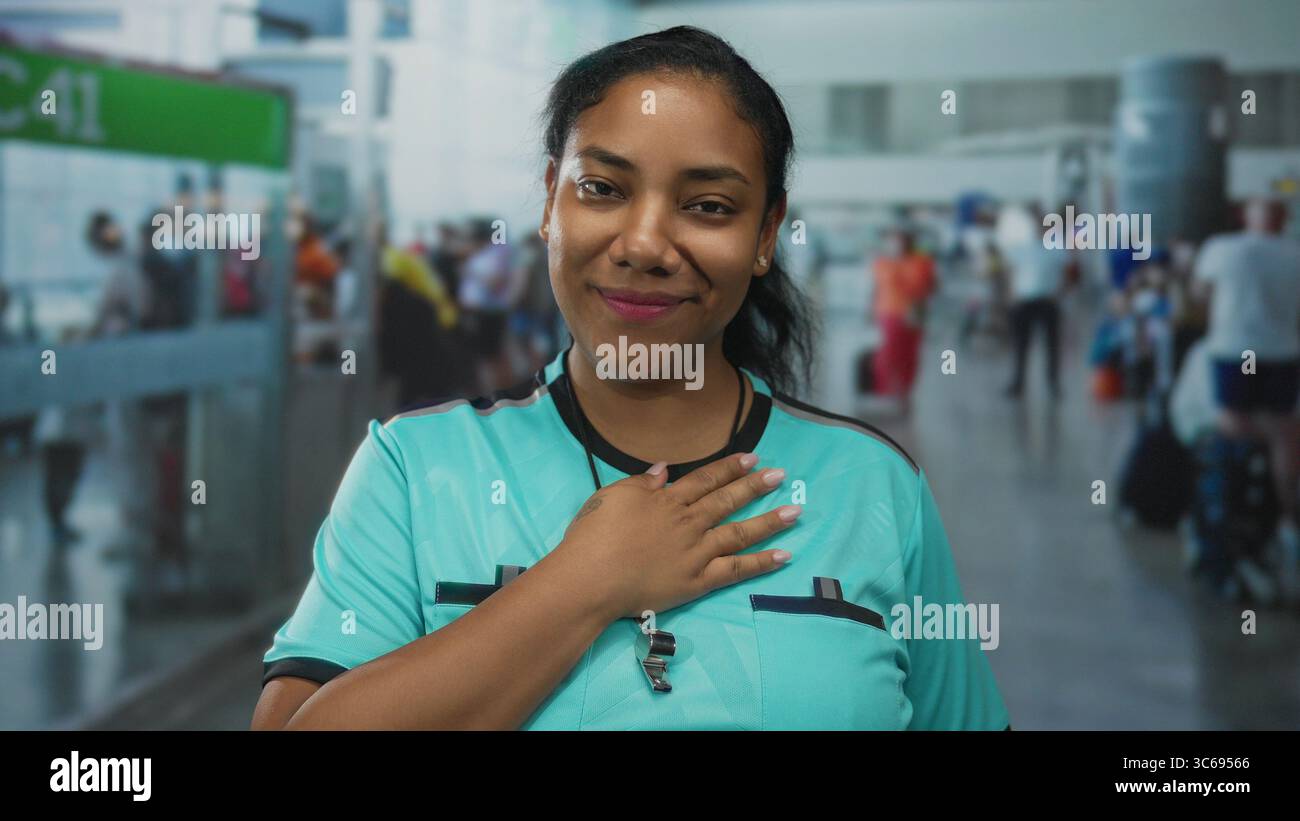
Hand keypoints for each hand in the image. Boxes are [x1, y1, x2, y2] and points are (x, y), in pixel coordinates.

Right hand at [547, 452, 799, 619]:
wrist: (590, 578)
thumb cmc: (592, 536)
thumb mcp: (611, 496)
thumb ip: (641, 483)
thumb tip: (665, 471)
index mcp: (667, 501)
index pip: (705, 480)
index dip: (729, 468)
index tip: (751, 458)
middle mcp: (688, 523)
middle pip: (727, 501)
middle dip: (755, 486)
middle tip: (779, 475)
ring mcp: (696, 553)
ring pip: (739, 533)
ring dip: (769, 521)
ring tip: (794, 512)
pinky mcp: (698, 581)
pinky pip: (735, 570)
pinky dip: (760, 563)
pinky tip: (783, 556)